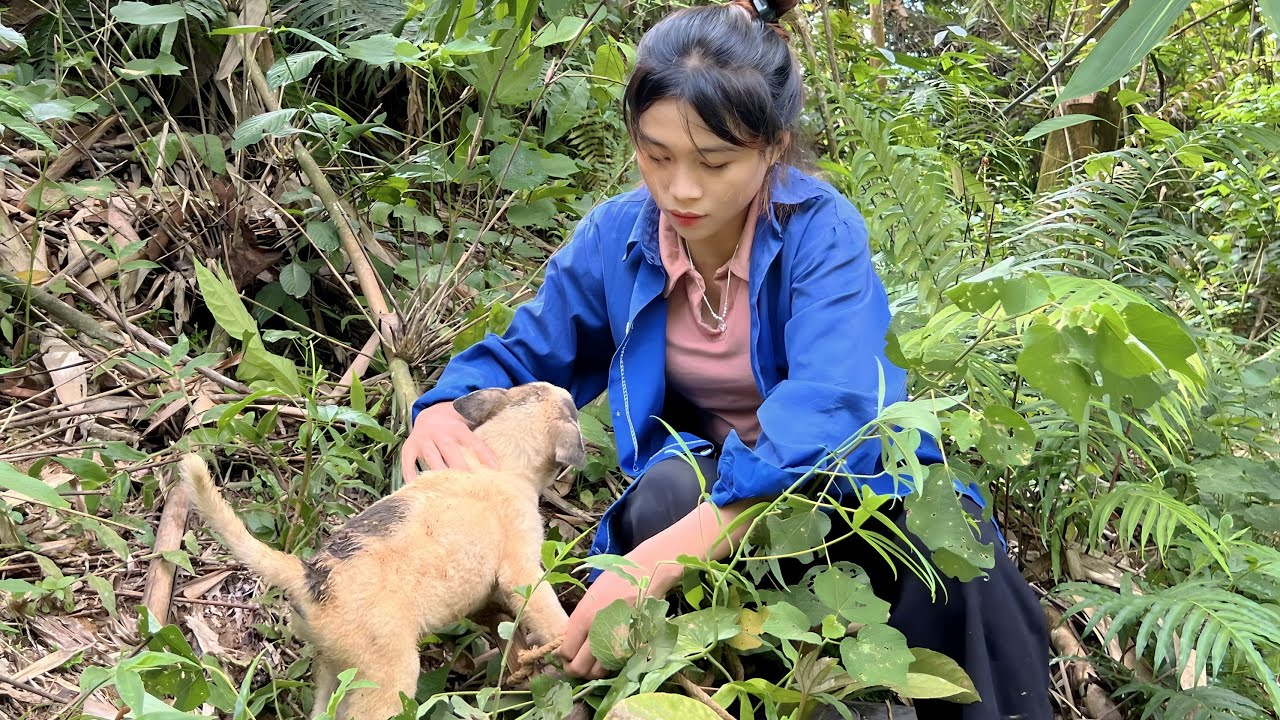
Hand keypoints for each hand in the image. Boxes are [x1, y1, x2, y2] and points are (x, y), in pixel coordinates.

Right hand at [399, 401, 499, 478]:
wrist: (429, 415)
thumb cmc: (454, 430)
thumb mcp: (468, 430)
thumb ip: (480, 445)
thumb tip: (498, 466)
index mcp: (458, 428)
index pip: (473, 441)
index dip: (484, 454)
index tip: (495, 470)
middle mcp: (440, 432)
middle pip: (450, 449)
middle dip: (459, 466)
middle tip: (469, 483)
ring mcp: (423, 438)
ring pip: (431, 455)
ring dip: (438, 470)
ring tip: (445, 488)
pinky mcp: (409, 447)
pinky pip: (408, 461)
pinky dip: (410, 473)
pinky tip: (415, 486)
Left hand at [557, 563, 643, 679]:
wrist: (646, 575)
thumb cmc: (615, 580)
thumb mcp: (589, 597)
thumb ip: (577, 622)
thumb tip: (567, 642)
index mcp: (584, 618)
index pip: (566, 652)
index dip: (563, 656)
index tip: (565, 654)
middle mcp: (598, 634)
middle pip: (578, 668)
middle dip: (573, 668)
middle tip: (575, 662)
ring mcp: (617, 643)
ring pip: (597, 673)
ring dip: (591, 671)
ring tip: (591, 661)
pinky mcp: (631, 647)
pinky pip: (614, 666)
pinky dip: (607, 666)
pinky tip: (606, 655)